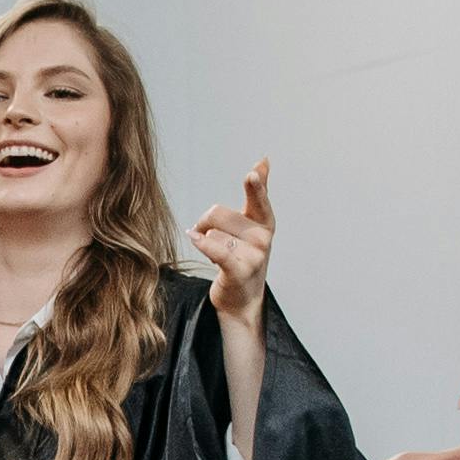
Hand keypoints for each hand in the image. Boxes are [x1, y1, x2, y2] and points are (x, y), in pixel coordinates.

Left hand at [185, 159, 277, 322]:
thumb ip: (257, 193)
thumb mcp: (253, 224)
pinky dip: (202, 244)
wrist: (243, 299)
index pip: (259, 199)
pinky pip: (216, 249)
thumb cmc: (244, 256)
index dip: (255, 186)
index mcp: (265, 222)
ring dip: (205, 243)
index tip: (252, 174)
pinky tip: (194, 238)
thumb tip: (264, 160)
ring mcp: (254, 256)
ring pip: (211, 233)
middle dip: (205, 224)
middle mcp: (263, 238)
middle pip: (217, 213)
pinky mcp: (239, 272)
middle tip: (210, 237)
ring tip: (215, 255)